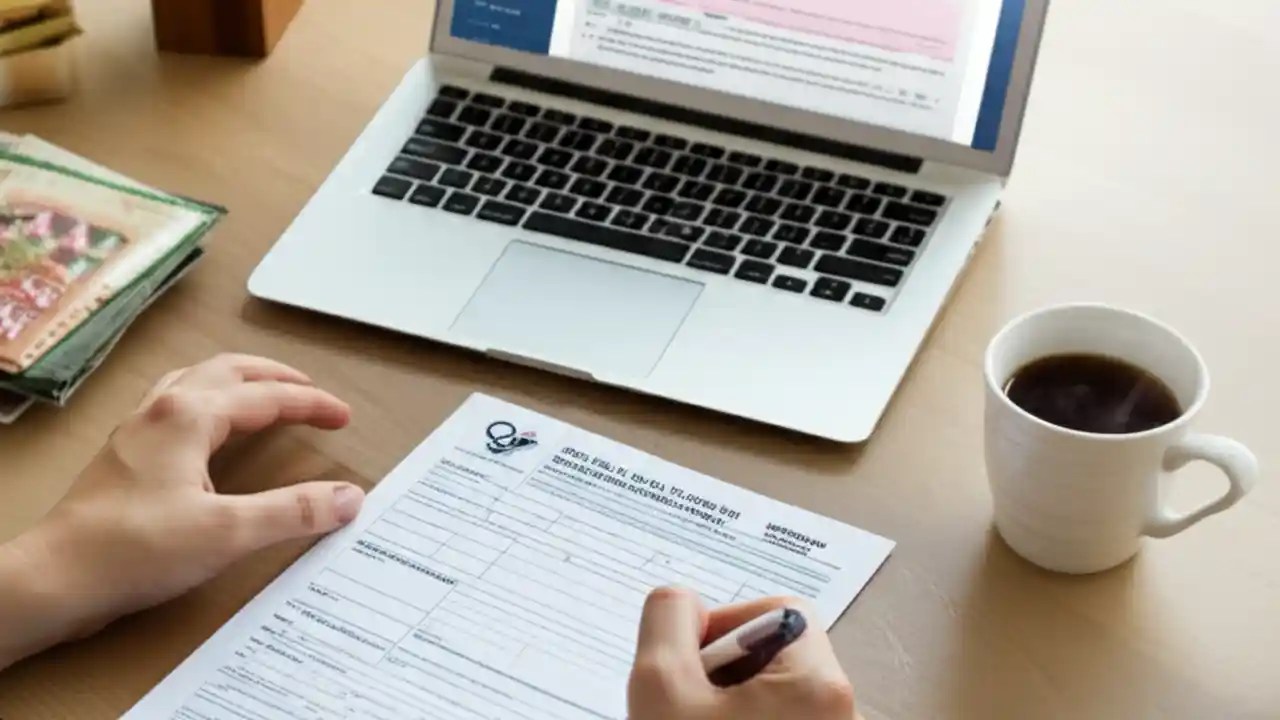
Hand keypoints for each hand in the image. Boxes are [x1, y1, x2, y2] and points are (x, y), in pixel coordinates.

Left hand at [0, 354, 365, 668]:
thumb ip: (294, 511)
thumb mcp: (228, 533)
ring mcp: (136, 430)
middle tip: (310, 392)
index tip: (344, 417)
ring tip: (264, 395)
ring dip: (238, 381)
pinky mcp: (123, 456)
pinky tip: (208, 429)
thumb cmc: (135, 550)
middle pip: (228, 371)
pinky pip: (173, 405)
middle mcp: (161, 410)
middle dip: (275, 378)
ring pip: (196, 381)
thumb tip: (350, 496)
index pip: (266, 396)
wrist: (55, 579)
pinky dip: (207, 401)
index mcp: (190, 415)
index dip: (311, 404)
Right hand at [628, 587, 856, 719]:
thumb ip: (668, 619)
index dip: (725, 627)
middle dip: (726, 668)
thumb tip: (684, 602)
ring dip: (732, 702)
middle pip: (780, 654)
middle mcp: (844, 712)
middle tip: (688, 703)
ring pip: (779, 695)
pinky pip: (786, 719)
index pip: (779, 611)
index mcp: (821, 683)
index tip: (690, 665)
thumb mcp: (661, 686)